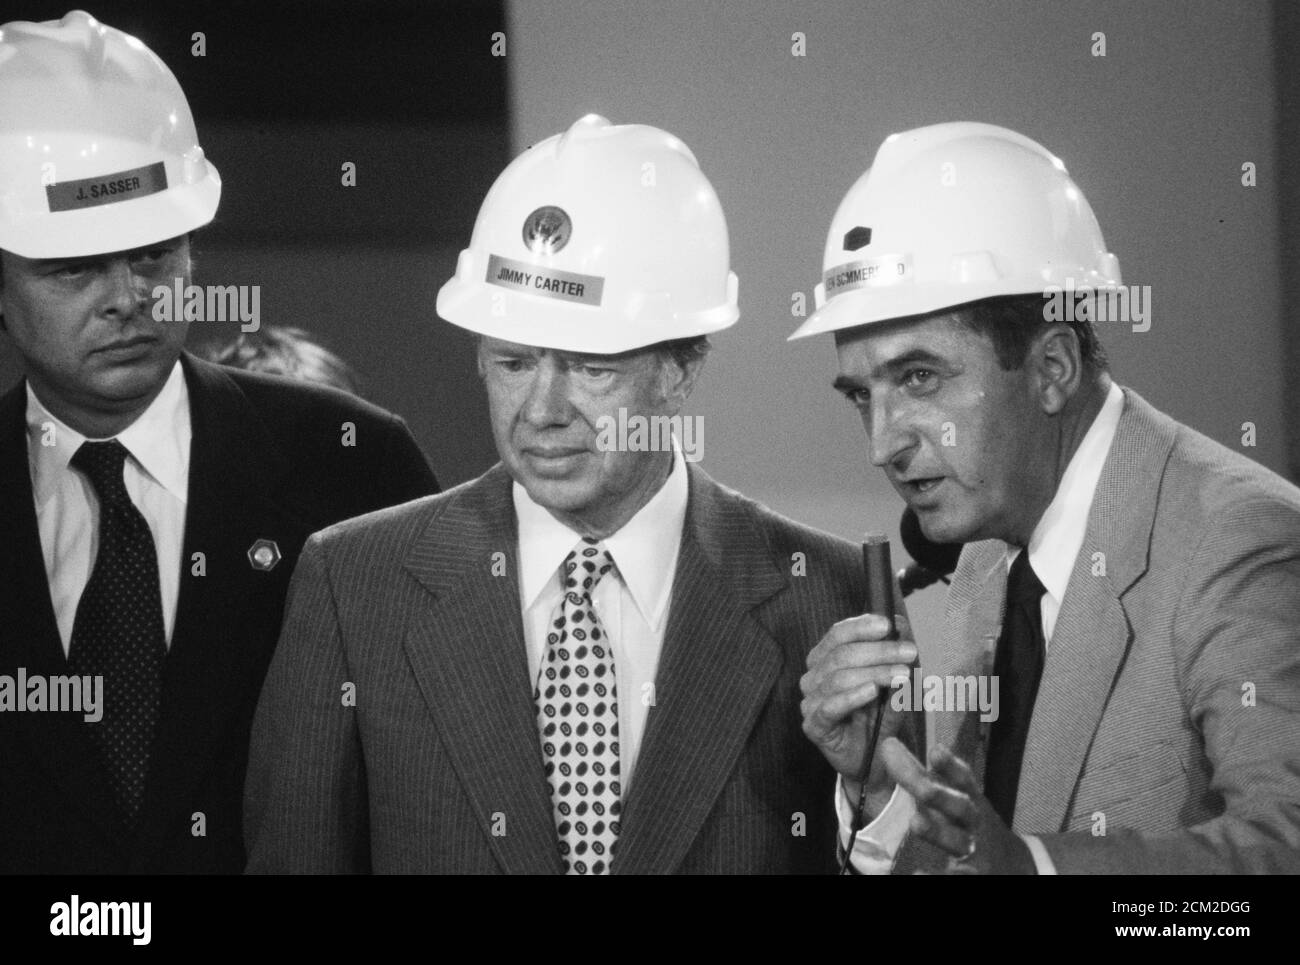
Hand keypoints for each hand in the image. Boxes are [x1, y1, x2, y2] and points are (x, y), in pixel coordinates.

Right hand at [800, 613, 916, 808]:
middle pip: (840, 655)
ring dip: (874, 673)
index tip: (888, 625)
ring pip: (838, 679)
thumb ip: (894, 655)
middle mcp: (813, 677)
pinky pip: (830, 707)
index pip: (837, 635)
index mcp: (825, 660)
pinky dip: (852, 697)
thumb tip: (900, 623)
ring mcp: (810, 702)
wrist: (873, 761)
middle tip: (909, 652)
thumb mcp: (893, 682)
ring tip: (902, 674)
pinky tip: (872, 691)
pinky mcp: (813, 726)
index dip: (861, 627)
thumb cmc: (879, 717)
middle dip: (878, 651)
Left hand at [881, 737, 1036, 873]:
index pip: (964, 780)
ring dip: (938, 832)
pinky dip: (935, 876)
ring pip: (957, 841)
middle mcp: (975, 824)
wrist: (1014, 866)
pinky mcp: (972, 875)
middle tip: (920, 787)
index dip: (951, 766)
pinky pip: (956, 876)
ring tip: (916, 823)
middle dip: (941, 796)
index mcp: (971, 801)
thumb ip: (922, 775)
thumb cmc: (972, 825)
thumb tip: (889, 746)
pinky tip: (917, 874)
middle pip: (960, 807)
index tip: (936, 751)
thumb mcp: (956, 798)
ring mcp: (976, 851)